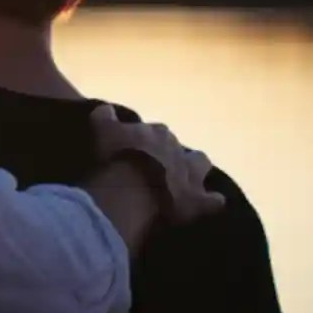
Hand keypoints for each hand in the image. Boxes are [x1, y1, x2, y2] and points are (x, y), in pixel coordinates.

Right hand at [90, 105, 225, 223]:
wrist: (130, 193)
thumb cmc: (113, 160)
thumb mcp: (101, 131)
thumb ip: (105, 118)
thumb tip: (107, 109)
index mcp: (156, 132)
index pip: (152, 130)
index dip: (142, 140)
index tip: (131, 148)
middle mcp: (176, 149)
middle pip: (174, 145)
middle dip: (166, 152)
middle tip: (150, 164)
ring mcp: (189, 174)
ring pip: (200, 162)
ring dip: (194, 168)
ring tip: (182, 178)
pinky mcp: (196, 201)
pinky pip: (211, 200)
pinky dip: (209, 200)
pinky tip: (207, 203)